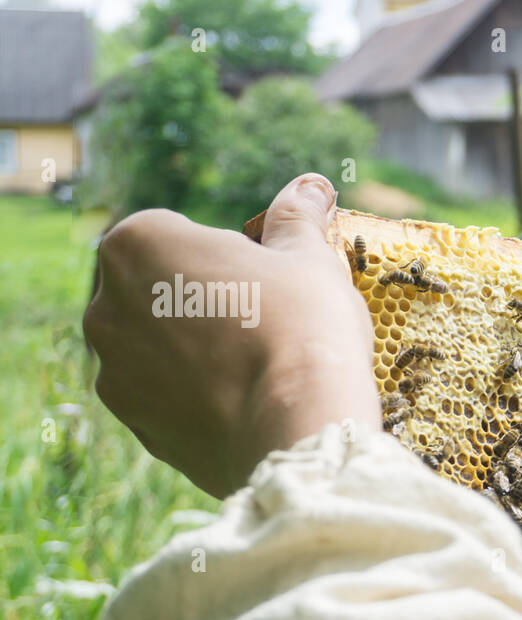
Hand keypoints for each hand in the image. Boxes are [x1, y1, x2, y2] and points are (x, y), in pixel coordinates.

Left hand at [84, 174, 381, 497]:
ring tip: (257, 372)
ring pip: (159, 351)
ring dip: (196, 354)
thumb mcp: (309, 258)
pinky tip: (246, 405)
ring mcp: (114, 372)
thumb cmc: (302, 327)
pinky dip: (198, 401)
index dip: (229, 257)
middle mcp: (105, 305)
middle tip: (264, 324)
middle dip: (202, 304)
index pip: (179, 236)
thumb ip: (297, 219)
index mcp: (137, 243)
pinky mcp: (137, 426)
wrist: (297, 427)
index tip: (266, 282)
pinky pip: (167, 402)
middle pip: (160, 294)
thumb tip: (311, 186)